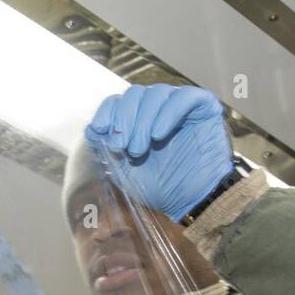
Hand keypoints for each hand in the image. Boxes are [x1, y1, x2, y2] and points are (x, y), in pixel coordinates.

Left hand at [86, 84, 231, 220]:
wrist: (189, 201)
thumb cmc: (158, 186)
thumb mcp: (123, 169)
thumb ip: (106, 149)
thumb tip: (90, 129)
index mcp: (139, 117)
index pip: (119, 100)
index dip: (108, 111)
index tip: (100, 129)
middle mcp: (159, 107)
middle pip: (135, 94)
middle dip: (124, 120)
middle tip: (121, 147)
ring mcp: (181, 105)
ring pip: (157, 93)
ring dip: (143, 121)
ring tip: (139, 149)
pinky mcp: (204, 106)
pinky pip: (184, 97)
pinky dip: (168, 113)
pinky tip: (158, 134)